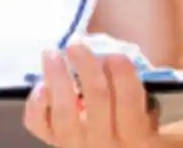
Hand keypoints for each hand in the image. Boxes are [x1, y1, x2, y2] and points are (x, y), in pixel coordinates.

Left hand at [23, 42, 159, 146]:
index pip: (130, 102)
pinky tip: (41, 85)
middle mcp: (105, 141)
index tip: (116, 55)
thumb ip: (133, 86)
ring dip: (58, 79)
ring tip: (51, 54)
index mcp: (137, 133)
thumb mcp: (145, 111)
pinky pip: (40, 124)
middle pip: (98, 101)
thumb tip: (112, 50)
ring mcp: (76, 143)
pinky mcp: (52, 140)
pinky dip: (37, 104)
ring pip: (65, 113)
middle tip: (76, 45)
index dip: (124, 76)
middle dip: (86, 68)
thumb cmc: (129, 120)